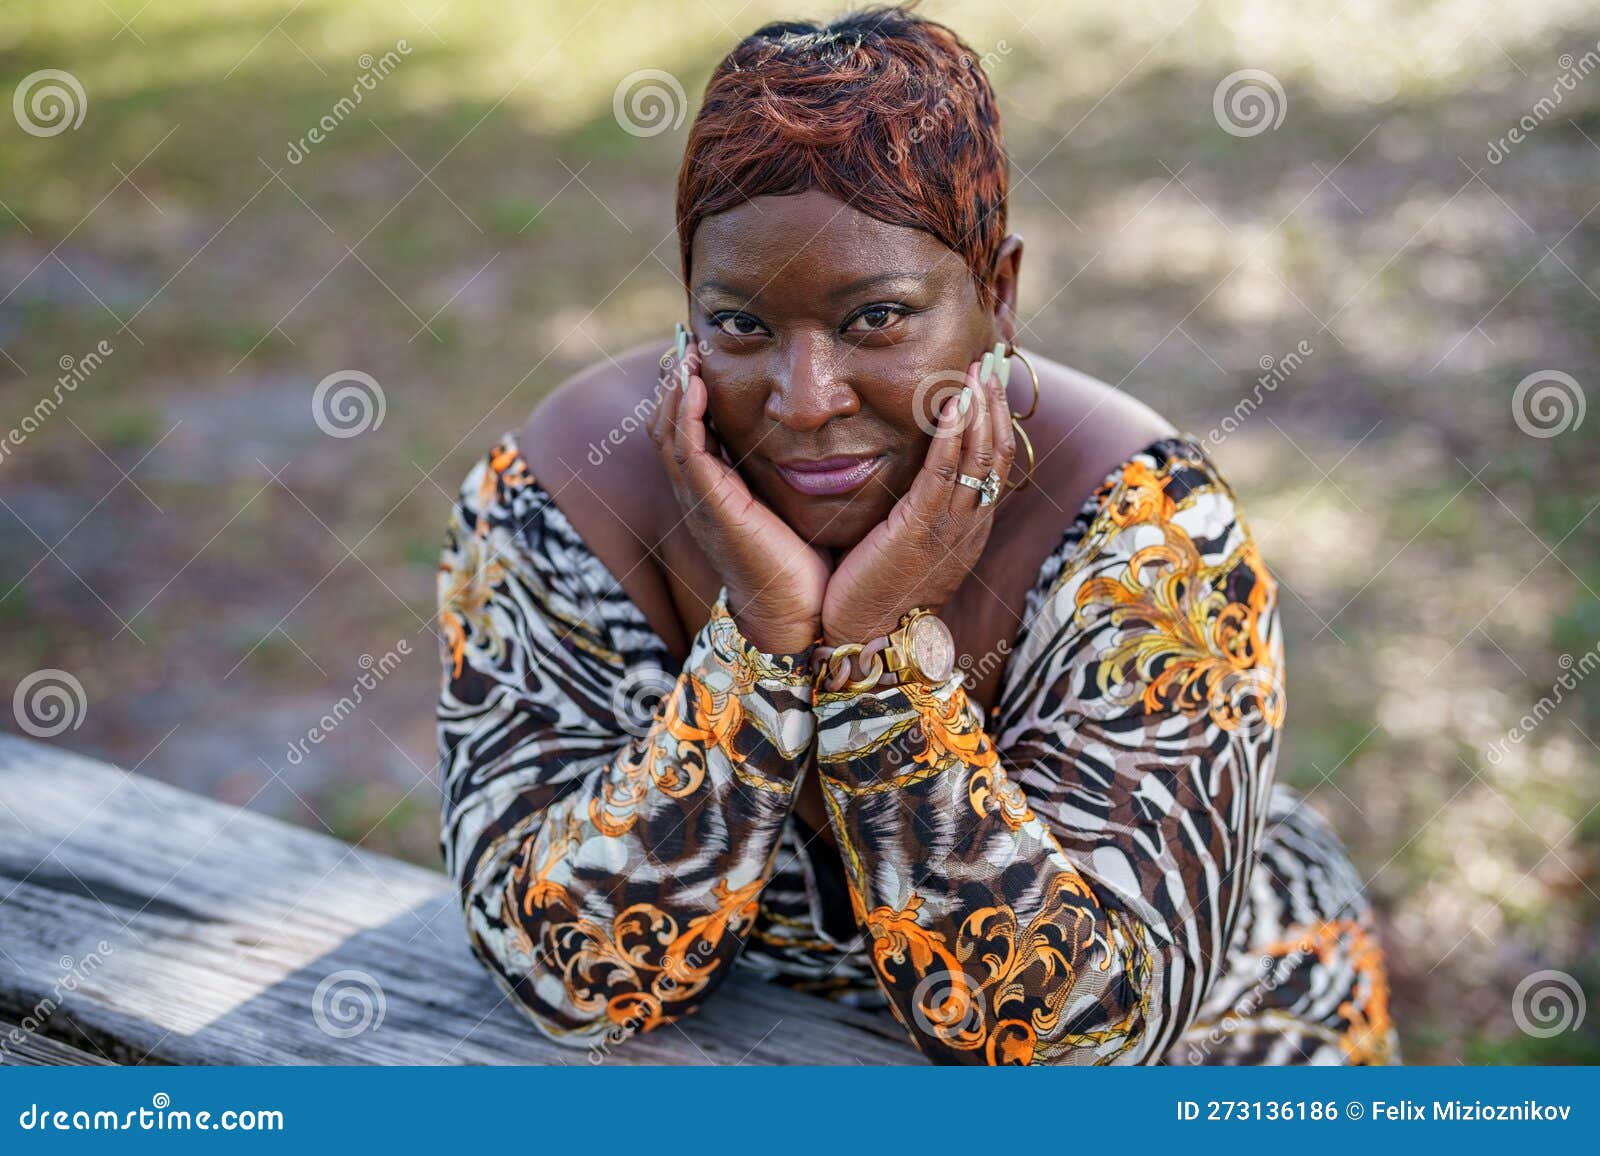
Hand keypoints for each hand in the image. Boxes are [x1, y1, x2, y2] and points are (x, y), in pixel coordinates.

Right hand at [651, 326, 830, 654]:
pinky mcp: (714, 507)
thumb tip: (825, 430)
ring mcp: (702, 500)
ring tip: (685, 349)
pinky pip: (688, 452)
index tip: (703, 350)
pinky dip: (686, 415)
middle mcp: (701, 492)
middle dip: (673, 379)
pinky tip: (696, 384)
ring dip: (674, 387)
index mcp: (718, 489)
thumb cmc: (808, 563)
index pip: (689, 427)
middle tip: (686, 339)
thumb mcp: (795, 503)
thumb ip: (796, 469)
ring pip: (669, 431)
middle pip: (667, 422)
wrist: (803, 614)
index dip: (690, 388)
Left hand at [821, 350, 1016, 646]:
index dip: (995, 422)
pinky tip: (954, 403)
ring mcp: (951, 530)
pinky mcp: (922, 531)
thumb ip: (917, 513)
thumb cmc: (874, 595)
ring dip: (981, 408)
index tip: (989, 383)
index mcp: (968, 531)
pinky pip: (946, 474)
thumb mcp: (907, 547)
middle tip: (993, 359)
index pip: (993, 466)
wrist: (865, 638)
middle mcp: (969, 527)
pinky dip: (954, 435)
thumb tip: (912, 480)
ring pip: (979, 459)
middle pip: (995, 454)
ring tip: (979, 368)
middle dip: (995, 404)